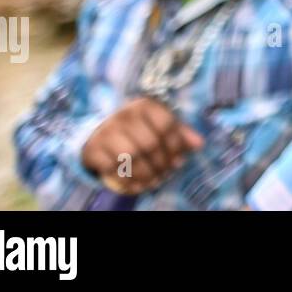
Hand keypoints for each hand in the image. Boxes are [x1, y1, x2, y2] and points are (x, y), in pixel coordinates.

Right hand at [81, 97, 203, 194]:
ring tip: (153, 181)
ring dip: (145, 174)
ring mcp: (106, 130)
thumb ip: (180, 134)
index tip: (178, 160)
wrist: (101, 134)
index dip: (175, 145)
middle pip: (149, 142)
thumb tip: (199, 144)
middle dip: (161, 163)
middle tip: (165, 174)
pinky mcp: (93, 148)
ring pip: (131, 155)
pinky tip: (136, 186)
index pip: (166, 124)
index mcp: (145, 105)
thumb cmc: (139, 129)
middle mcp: (124, 114)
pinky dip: (126, 180)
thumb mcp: (160, 126)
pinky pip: (112, 167)